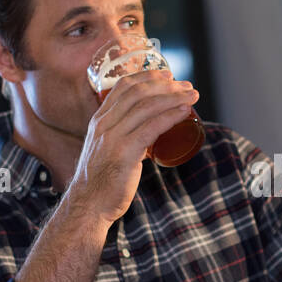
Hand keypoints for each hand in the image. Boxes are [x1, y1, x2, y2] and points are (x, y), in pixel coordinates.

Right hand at [71, 69, 199, 225]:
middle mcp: (104, 124)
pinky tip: (184, 112)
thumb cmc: (102, 182)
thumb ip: (121, 139)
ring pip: (147, 107)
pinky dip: (170, 116)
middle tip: (187, 86)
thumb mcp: (105, 151)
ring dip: (173, 98)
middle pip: (139, 93)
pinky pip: (151, 128)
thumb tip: (145, 137)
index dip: (147, 77)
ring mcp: (113, 138)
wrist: (89, 205)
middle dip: (166, 85)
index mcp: (99, 120)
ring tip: (192, 96)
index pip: (123, 87)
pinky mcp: (124, 153)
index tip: (167, 75)